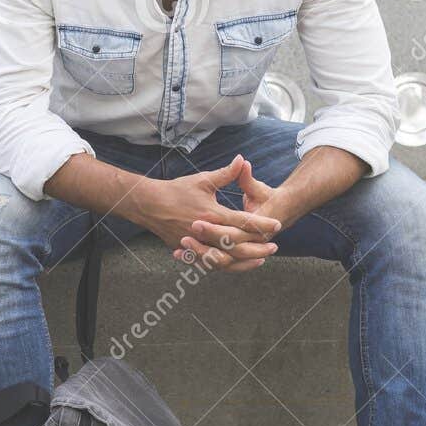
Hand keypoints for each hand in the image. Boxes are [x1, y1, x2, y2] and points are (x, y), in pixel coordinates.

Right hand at [129, 155, 281, 272]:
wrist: (148, 205)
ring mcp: (195, 244)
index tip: (277, 224)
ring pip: (225, 260)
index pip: (241, 221)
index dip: (261, 223)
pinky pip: (210, 263)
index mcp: (211, 213)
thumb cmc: (177, 190)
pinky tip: (237, 264)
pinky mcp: (188, 251)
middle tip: (274, 247)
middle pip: (237, 246)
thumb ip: (226, 173)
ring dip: (244, 262)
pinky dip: (226, 265)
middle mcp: (205, 232)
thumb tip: (242, 159)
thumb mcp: (203, 180)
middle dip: (258, 248)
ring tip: (260, 260)